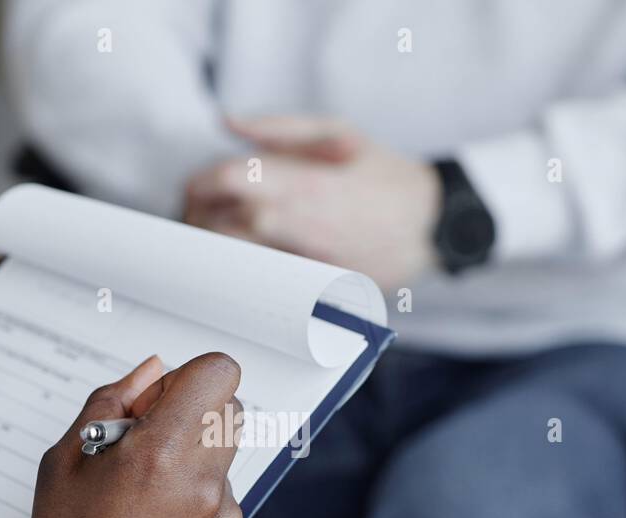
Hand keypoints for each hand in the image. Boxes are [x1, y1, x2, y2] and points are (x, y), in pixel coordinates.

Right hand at [0, 352, 253, 517]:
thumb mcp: (63, 465)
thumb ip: (111, 403)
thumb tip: (154, 371)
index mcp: (161, 454)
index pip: (220, 373)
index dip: (191, 378)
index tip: (163, 401)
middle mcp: (206, 487)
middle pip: (230, 413)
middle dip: (193, 420)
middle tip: (145, 455)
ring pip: (223, 468)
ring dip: (190, 476)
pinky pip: (226, 516)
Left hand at [184, 116, 440, 290]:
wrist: (433, 224)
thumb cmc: (383, 174)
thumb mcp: (338, 131)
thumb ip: (279, 128)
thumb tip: (228, 123)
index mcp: (298, 178)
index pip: (224, 179)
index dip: (198, 185)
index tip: (193, 191)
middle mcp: (297, 220)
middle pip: (219, 224)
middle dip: (199, 223)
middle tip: (196, 222)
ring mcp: (304, 258)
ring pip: (238, 259)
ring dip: (217, 253)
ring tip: (213, 246)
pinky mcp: (313, 287)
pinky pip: (265, 285)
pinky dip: (248, 277)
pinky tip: (244, 271)